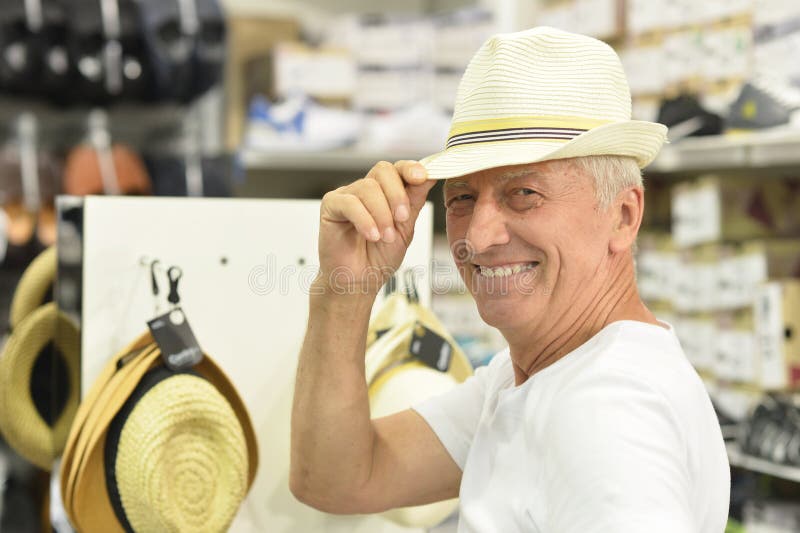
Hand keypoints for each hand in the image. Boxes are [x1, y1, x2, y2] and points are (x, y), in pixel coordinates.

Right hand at [317, 160, 434, 294]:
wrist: (359, 282)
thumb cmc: (379, 257)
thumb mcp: (406, 228)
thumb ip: (415, 201)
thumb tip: (431, 176)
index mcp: (385, 192)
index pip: (397, 168)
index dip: (410, 168)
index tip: (421, 177)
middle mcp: (366, 190)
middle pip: (382, 171)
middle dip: (397, 194)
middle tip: (402, 218)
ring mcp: (347, 195)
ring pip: (367, 187)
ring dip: (382, 214)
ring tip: (385, 237)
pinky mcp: (330, 206)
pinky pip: (349, 203)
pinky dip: (365, 220)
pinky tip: (371, 235)